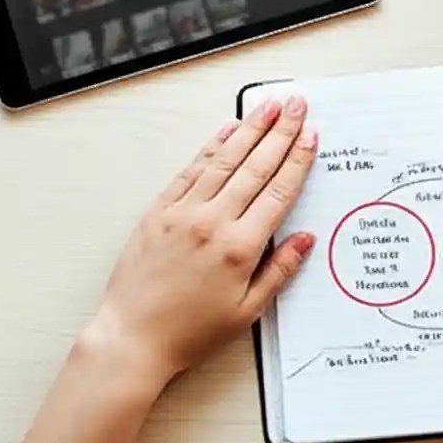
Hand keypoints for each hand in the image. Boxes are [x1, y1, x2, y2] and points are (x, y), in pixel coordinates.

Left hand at [80, 95, 318, 384]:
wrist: (131, 337)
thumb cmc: (190, 331)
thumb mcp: (247, 311)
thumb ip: (280, 271)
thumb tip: (305, 238)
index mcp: (240, 247)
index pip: (278, 192)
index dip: (298, 160)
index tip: (311, 136)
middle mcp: (212, 222)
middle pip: (255, 167)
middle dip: (280, 132)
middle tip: (297, 105)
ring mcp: (183, 212)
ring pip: (224, 161)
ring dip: (249, 130)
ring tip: (269, 106)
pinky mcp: (159, 212)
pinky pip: (190, 171)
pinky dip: (210, 147)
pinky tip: (226, 130)